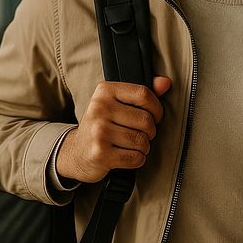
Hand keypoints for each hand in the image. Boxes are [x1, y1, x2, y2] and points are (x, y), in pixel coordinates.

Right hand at [56, 76, 172, 182]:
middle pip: (146, 120)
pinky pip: (135, 158)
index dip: (157, 108)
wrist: (76, 152)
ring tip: (132, 145)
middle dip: (150, 132)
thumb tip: (166, 82)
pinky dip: (137, 160)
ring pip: (142, 141)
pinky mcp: (100, 153)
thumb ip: (142, 94)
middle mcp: (99, 108)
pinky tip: (126, 156)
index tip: (154, 116)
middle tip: (140, 134)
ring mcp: (98, 131)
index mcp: (105, 91)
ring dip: (143, 147)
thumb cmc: (103, 125)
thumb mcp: (118, 104)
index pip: (144, 94)